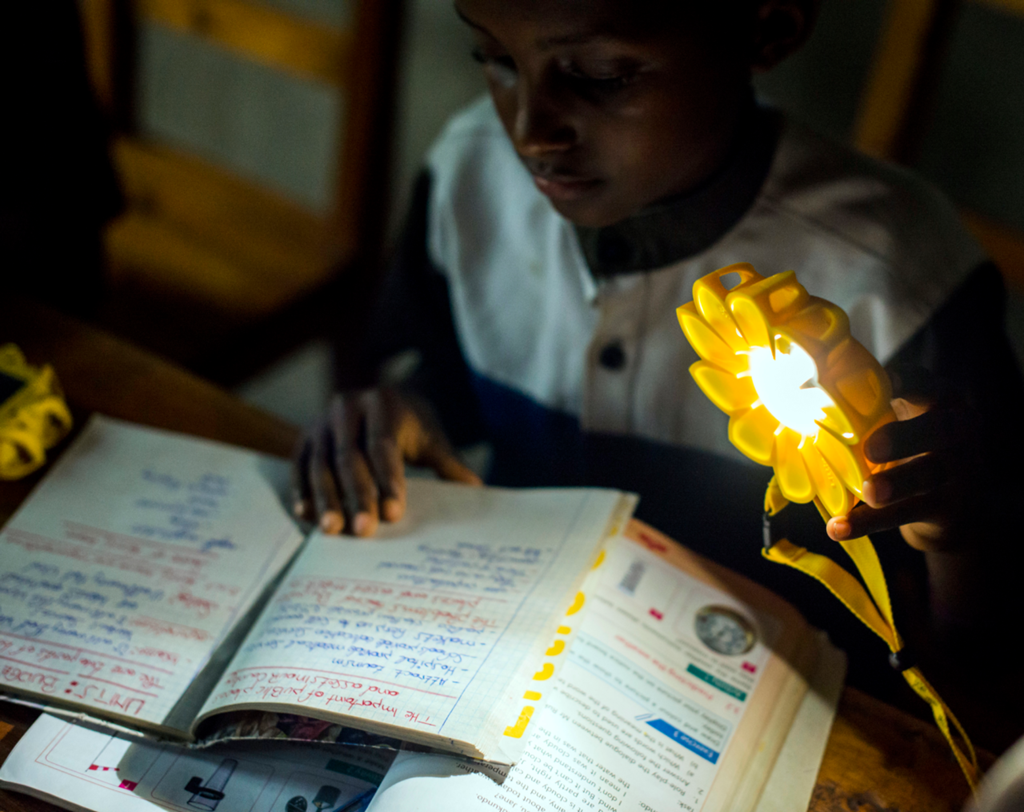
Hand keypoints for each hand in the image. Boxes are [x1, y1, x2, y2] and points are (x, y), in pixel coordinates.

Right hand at [293, 388, 481, 536]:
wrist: (372, 402)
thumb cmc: (407, 427)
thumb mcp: (429, 437)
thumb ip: (448, 464)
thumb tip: (475, 492)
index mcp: (383, 404)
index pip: (383, 446)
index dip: (388, 481)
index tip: (393, 513)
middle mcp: (347, 407)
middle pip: (349, 457)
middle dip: (357, 496)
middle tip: (364, 531)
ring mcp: (320, 421)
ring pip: (320, 464)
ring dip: (326, 499)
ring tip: (332, 529)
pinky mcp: (302, 437)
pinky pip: (298, 466)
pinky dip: (301, 491)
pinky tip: (306, 516)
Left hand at [826, 373, 979, 550]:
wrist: (949, 504)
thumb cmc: (907, 446)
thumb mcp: (898, 419)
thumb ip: (865, 409)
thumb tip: (793, 402)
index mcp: (937, 400)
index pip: (926, 384)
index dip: (907, 383)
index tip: (884, 384)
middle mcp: (957, 431)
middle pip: (942, 428)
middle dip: (906, 437)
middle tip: (871, 448)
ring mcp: (959, 471)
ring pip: (931, 474)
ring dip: (896, 484)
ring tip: (868, 493)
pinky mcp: (948, 509)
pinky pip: (907, 515)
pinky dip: (870, 523)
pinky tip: (839, 527)